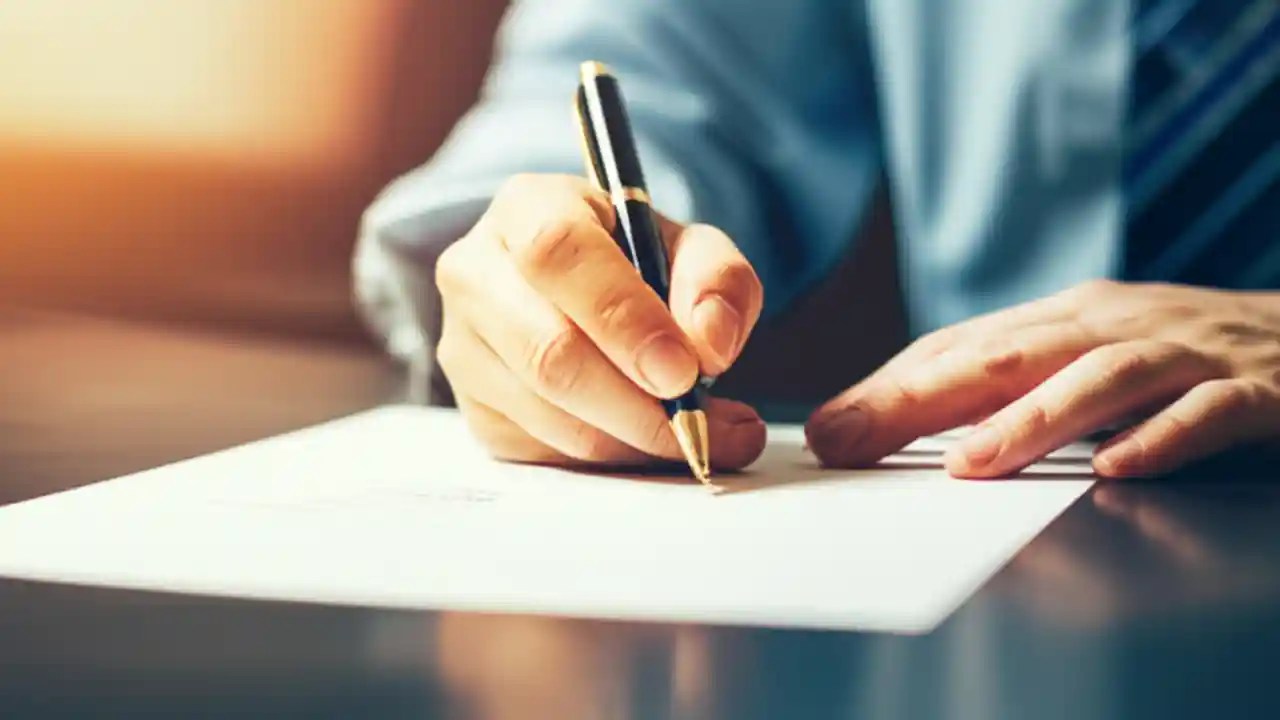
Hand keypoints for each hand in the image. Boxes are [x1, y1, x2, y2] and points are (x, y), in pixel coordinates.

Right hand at [436, 174, 765, 469]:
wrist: (575, 295)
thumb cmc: (632, 263)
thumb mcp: (687, 247)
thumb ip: (716, 281)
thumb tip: (710, 345)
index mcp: (527, 208)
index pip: (559, 254)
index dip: (625, 319)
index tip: (684, 370)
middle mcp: (476, 273)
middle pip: (550, 353)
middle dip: (637, 403)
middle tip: (696, 422)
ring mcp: (464, 347)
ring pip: (551, 414)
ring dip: (634, 440)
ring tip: (694, 433)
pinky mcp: (475, 410)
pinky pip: (547, 451)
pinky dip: (610, 457)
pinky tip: (646, 439)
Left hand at [806, 281, 1279, 477]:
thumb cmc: (1190, 354)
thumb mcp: (1092, 354)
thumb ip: (1019, 384)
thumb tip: (916, 428)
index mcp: (1071, 317)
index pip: (966, 346)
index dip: (893, 386)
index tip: (830, 429)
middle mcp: (1119, 324)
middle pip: (1010, 355)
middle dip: (922, 397)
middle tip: (853, 440)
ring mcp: (1190, 354)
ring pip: (1102, 377)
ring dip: (1032, 419)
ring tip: (969, 464)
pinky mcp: (1262, 391)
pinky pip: (1209, 411)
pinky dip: (1162, 436)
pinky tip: (1119, 467)